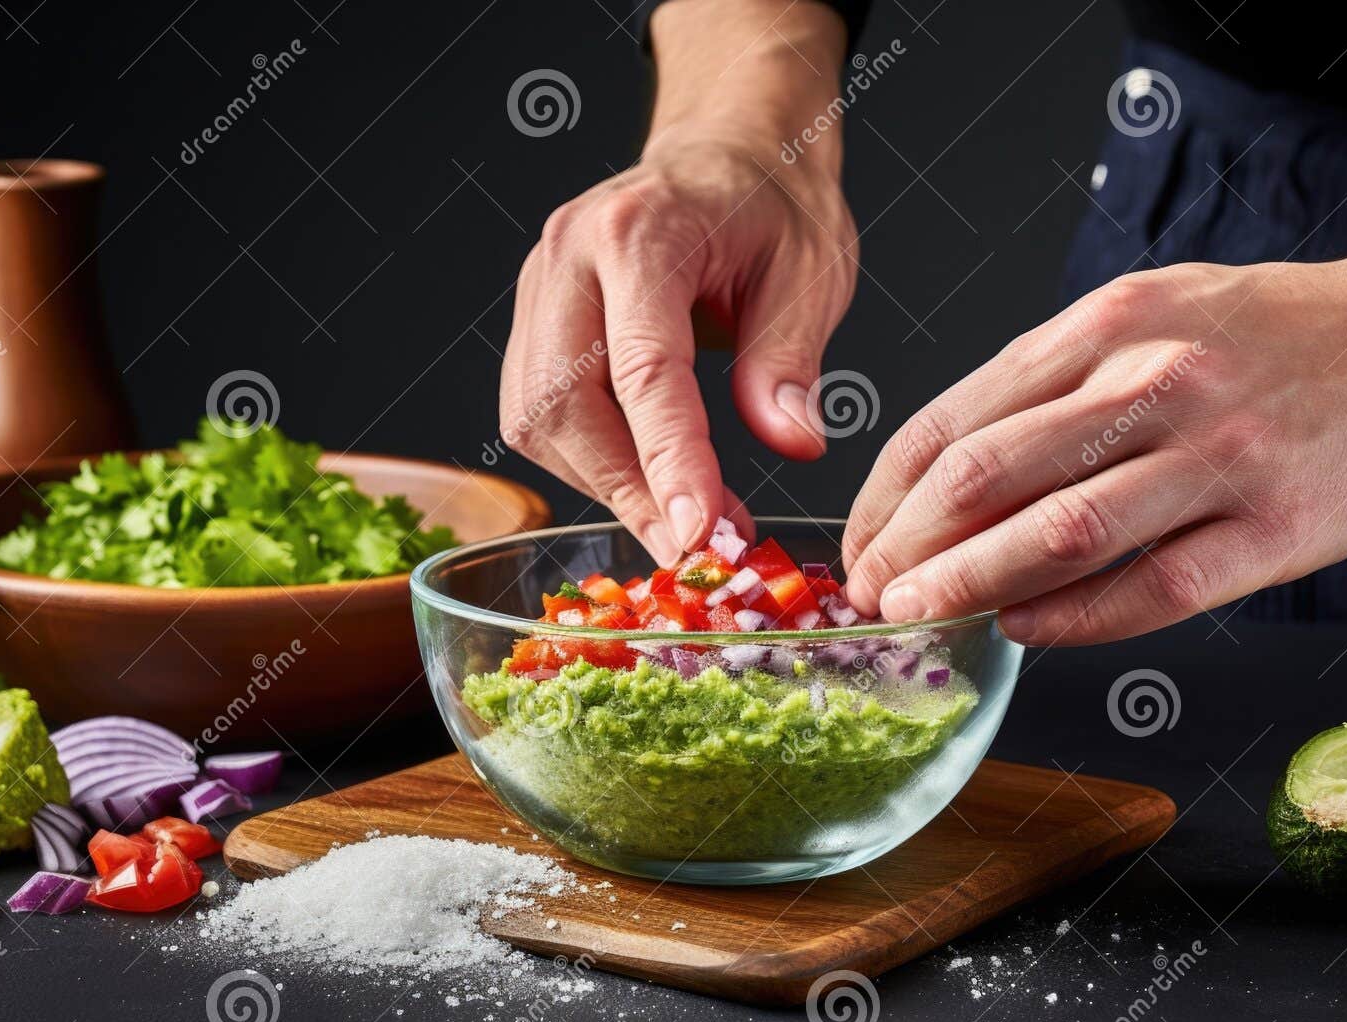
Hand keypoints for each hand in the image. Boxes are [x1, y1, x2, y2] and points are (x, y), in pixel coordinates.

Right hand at [498, 0, 856, 564]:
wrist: (729, 151)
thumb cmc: (772, 205)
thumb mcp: (812, 273)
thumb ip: (790, 360)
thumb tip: (793, 444)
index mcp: (642, 231)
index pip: (642, 367)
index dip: (666, 460)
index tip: (696, 534)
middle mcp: (569, 254)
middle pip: (562, 402)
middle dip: (624, 488)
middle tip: (692, 544)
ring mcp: (540, 285)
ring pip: (536, 418)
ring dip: (602, 483)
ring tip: (680, 515)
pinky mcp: (534, 318)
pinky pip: (538, 412)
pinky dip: (587, 461)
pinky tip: (645, 480)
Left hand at [842, 219, 1346, 644]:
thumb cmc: (1259, 335)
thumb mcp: (1141, 314)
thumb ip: (1046, 382)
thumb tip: (941, 476)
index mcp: (1105, 326)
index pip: (954, 419)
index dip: (885, 496)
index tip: (859, 543)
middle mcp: (1153, 382)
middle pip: (987, 475)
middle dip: (906, 547)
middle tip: (871, 594)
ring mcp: (1218, 456)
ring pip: (1060, 532)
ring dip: (970, 584)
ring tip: (920, 617)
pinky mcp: (1275, 528)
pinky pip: (1156, 587)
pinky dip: (1076, 618)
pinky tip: (1025, 630)